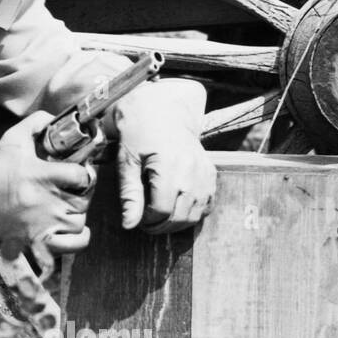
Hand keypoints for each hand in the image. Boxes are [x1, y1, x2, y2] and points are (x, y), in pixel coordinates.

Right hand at [0, 111, 98, 263]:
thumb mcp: (12, 141)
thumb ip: (35, 124)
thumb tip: (54, 119)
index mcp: (40, 176)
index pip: (81, 175)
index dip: (83, 172)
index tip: (76, 172)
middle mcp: (45, 202)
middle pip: (83, 199)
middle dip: (80, 192)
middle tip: (71, 188)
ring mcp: (44, 225)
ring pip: (79, 220)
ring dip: (76, 213)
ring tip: (65, 207)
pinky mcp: (39, 242)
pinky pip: (74, 244)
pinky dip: (78, 238)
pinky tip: (72, 229)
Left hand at [110, 79, 215, 233]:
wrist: (163, 110)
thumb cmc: (138, 133)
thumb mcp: (126, 161)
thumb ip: (129, 193)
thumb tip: (129, 224)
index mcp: (169, 166)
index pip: (161, 210)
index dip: (147, 221)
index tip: (137, 219)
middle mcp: (192, 171)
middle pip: (180, 216)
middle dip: (161, 227)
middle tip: (146, 223)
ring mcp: (205, 172)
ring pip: (196, 215)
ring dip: (177, 223)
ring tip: (159, 218)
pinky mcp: (211, 172)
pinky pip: (208, 204)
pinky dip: (193, 212)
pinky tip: (176, 208)